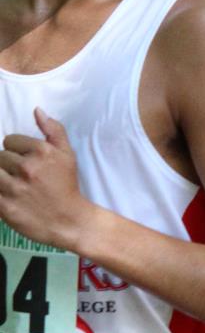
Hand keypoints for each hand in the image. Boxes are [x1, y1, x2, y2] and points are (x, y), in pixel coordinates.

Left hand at [0, 110, 86, 250]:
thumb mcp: (67, 155)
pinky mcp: (5, 206)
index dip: (16, 150)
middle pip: (0, 156)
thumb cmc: (67, 186)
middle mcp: (27, 168)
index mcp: (41, 152)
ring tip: (13, 185)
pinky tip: (8, 195)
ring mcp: (14, 188)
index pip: (9, 140)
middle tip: (20, 176)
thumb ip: (54, 130)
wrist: (69, 222)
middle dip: (7, 165)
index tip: (25, 161)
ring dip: (1, 178)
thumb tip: (37, 110)